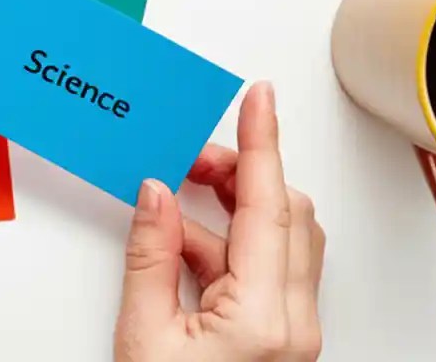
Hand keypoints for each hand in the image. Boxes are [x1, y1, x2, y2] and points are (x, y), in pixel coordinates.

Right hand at [114, 83, 325, 361]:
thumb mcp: (142, 337)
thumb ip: (150, 257)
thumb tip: (156, 195)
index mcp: (262, 320)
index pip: (267, 206)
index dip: (262, 142)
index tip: (260, 98)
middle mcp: (293, 323)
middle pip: (283, 215)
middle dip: (240, 174)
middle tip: (191, 155)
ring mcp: (293, 333)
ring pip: (278, 240)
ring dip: (232, 211)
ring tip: (176, 203)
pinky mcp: (283, 338)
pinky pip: (267, 271)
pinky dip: (228, 247)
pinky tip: (183, 247)